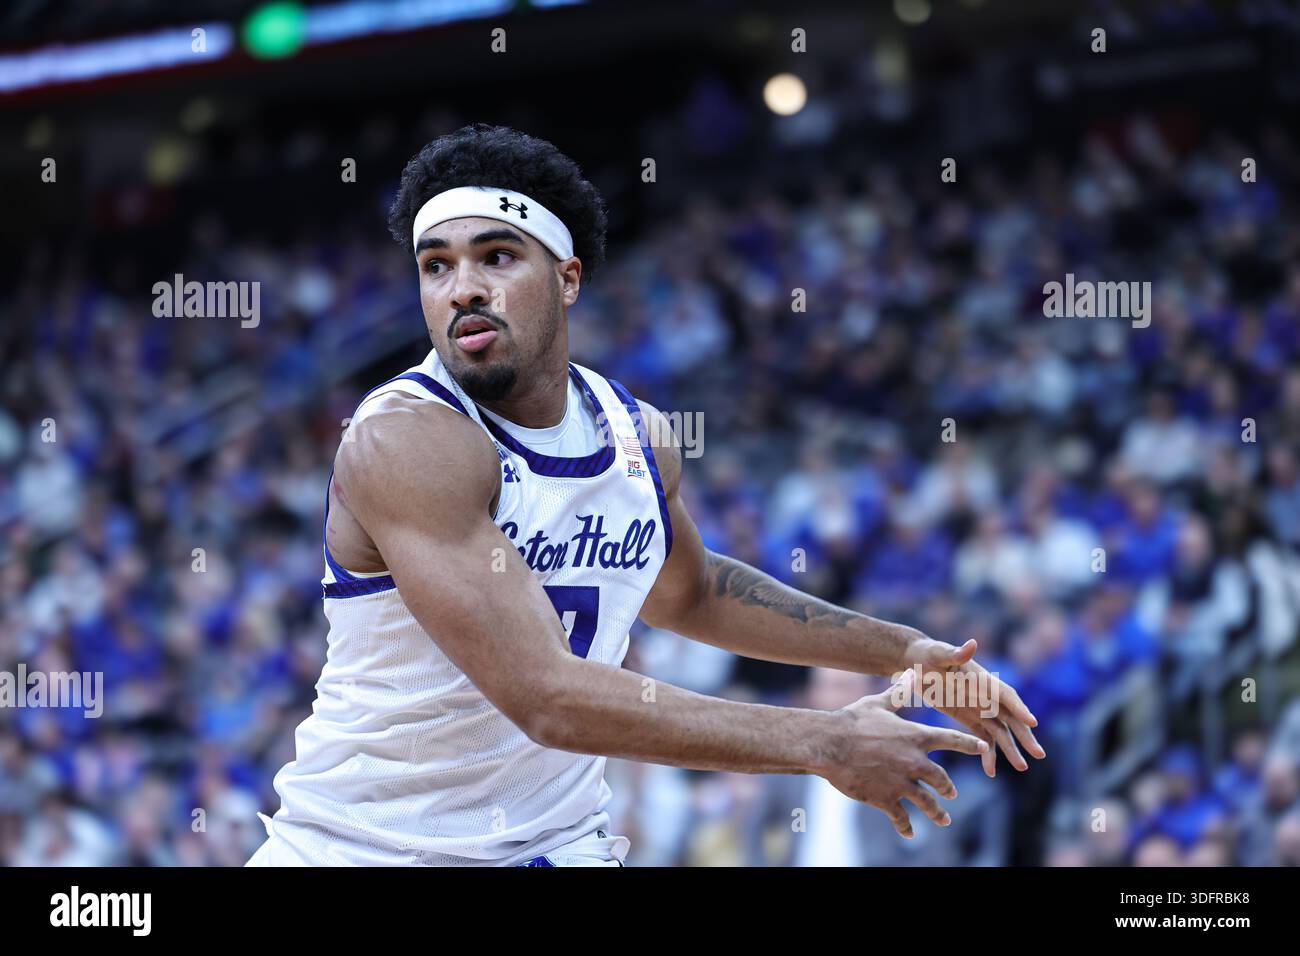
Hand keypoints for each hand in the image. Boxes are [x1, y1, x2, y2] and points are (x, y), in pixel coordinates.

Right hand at [821, 669, 988, 837]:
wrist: (829, 743)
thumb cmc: (852, 720)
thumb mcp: (878, 704)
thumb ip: (898, 694)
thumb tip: (910, 673)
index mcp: (916, 737)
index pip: (953, 741)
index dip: (971, 745)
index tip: (984, 749)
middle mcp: (915, 762)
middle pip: (942, 780)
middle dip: (948, 788)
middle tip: (951, 794)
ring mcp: (902, 782)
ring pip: (928, 803)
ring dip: (937, 812)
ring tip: (943, 819)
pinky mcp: (886, 799)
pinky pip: (902, 818)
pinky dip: (907, 827)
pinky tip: (910, 833)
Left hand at [905, 637, 1045, 777]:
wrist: (915, 663)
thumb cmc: (927, 653)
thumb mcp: (937, 653)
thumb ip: (954, 652)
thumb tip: (971, 644)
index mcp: (982, 678)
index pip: (1005, 694)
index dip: (1018, 708)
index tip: (1031, 723)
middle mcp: (986, 695)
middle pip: (1011, 717)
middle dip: (1024, 735)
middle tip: (1039, 753)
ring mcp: (979, 708)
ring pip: (1000, 731)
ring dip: (1011, 749)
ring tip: (1022, 767)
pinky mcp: (969, 718)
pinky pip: (982, 738)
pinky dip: (987, 753)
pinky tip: (990, 771)